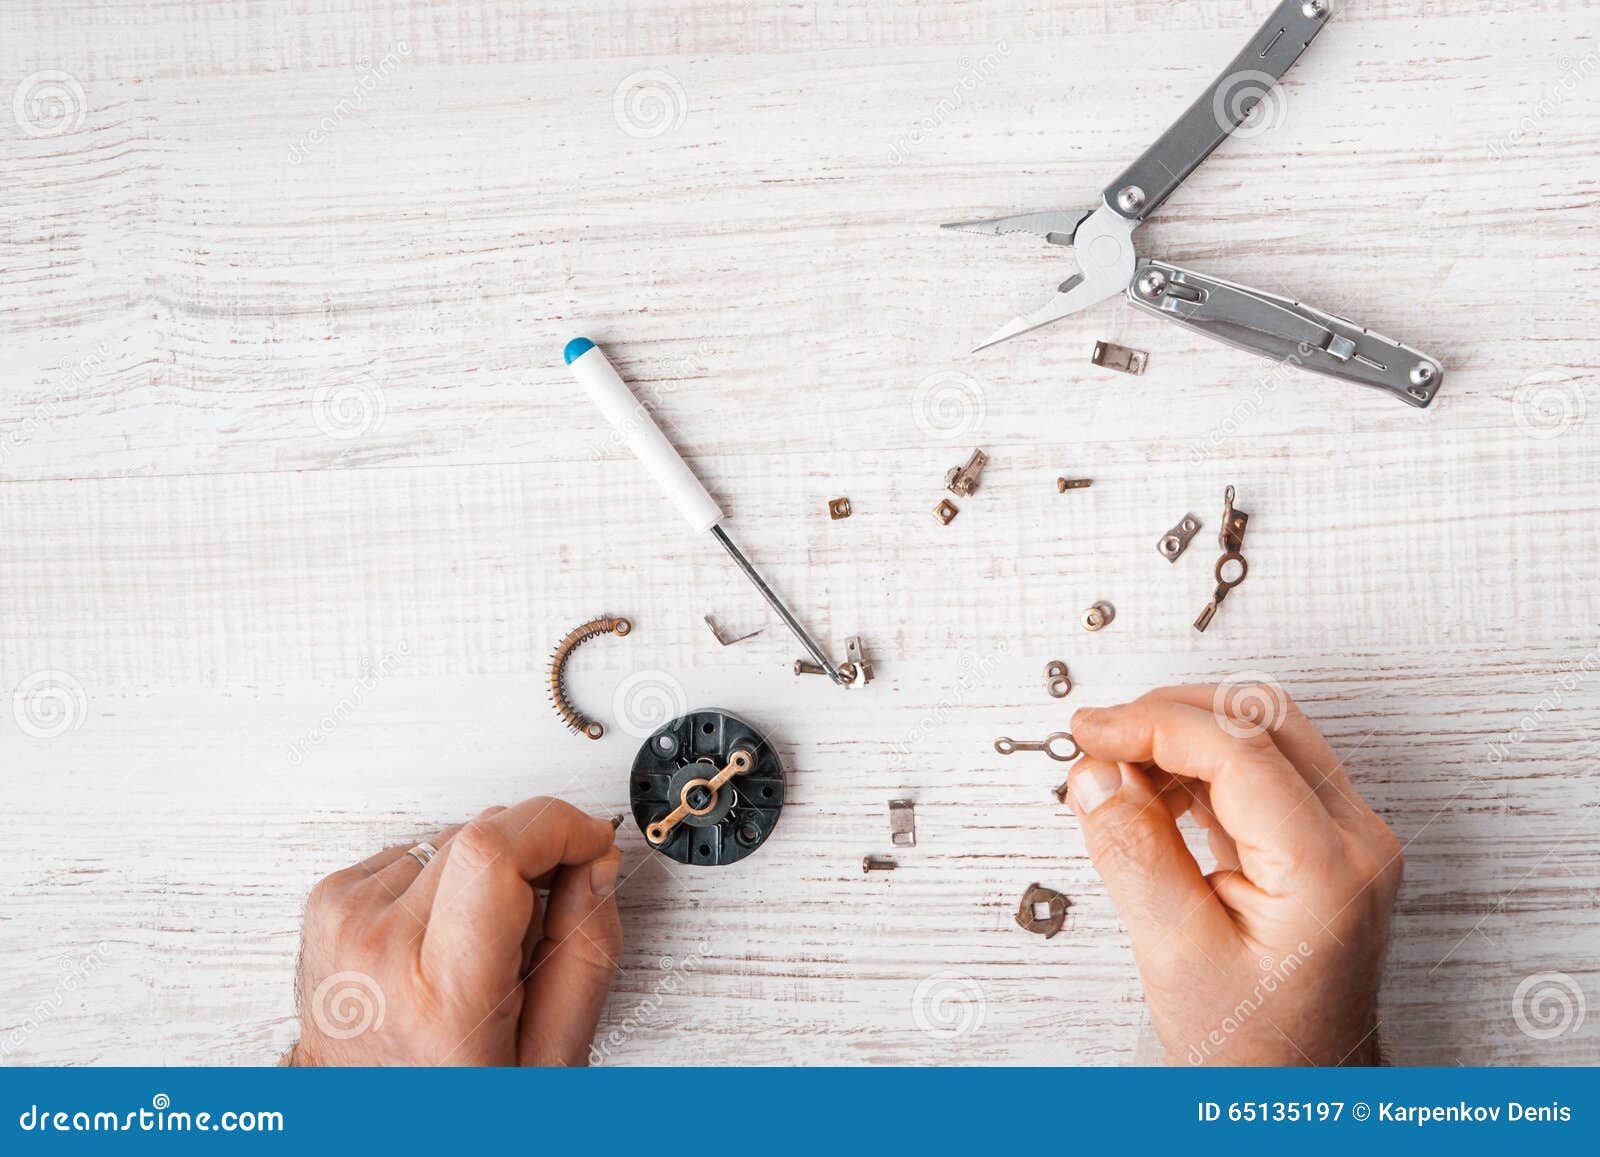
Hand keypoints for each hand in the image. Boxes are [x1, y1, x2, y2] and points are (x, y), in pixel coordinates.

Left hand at [288, 797, 621, 1065]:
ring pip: (453, 837)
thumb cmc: (454, 1093)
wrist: (363, 1113)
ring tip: (483, 943)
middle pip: (481, 835)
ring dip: (486, 875)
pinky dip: (445, 882)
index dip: (555, 827)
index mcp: (440, 996)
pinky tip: (444, 934)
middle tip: (540, 918)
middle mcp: (380, 951)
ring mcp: (347, 922)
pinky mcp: (331, 902)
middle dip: (533, 856)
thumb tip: (595, 864)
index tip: (589, 840)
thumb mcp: (550, 1054)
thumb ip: (586, 950)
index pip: (492, 854)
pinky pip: (415, 853)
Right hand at [1068, 685, 1402, 1065]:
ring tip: (1118, 780)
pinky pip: (1262, 770)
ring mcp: (1348, 838)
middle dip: (1168, 717)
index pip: (1238, 749)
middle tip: (1100, 747)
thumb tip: (1099, 774)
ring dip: (1181, 738)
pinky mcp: (1326, 844)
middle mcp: (1355, 839)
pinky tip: (1154, 796)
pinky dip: (1200, 767)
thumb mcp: (1177, 955)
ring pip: (1262, 734)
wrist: (1301, 1096)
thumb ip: (1134, 854)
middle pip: (1260, 719)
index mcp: (1328, 866)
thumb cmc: (1257, 1049)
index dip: (1152, 724)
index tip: (1091, 732)